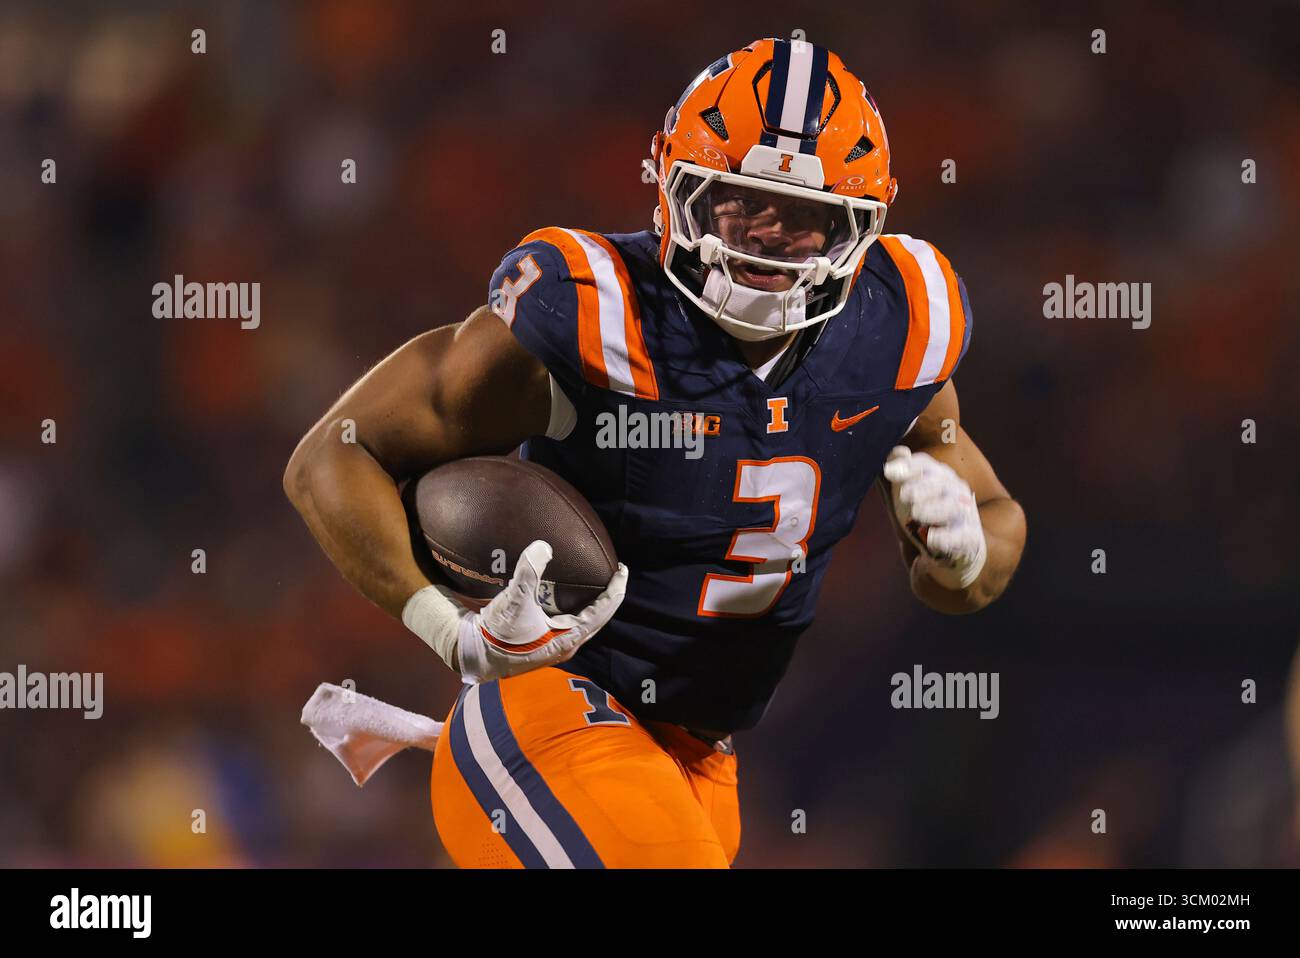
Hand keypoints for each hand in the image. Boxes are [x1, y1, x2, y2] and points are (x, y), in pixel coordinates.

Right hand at [455, 540, 627, 682]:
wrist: (476, 655)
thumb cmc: (498, 633)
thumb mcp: (515, 600)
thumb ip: (529, 571)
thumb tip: (543, 546)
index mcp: (568, 638)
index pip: (602, 611)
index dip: (615, 590)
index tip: (622, 569)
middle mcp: (566, 644)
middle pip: (598, 617)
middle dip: (607, 596)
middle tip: (613, 573)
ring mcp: (556, 646)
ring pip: (584, 621)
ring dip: (591, 603)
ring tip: (594, 582)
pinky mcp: (544, 644)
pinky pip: (569, 622)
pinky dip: (574, 607)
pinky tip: (565, 594)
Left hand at [883, 445, 986, 590]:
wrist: (952, 547)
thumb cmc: (926, 510)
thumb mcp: (907, 490)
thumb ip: (900, 469)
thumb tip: (899, 451)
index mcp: (938, 475)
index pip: (925, 465)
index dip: (909, 467)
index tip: (890, 473)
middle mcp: (954, 490)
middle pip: (940, 483)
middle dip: (922, 487)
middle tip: (905, 495)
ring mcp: (963, 514)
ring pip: (952, 507)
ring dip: (934, 510)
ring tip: (917, 514)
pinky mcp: (969, 538)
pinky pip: (961, 537)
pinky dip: (947, 538)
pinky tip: (932, 539)